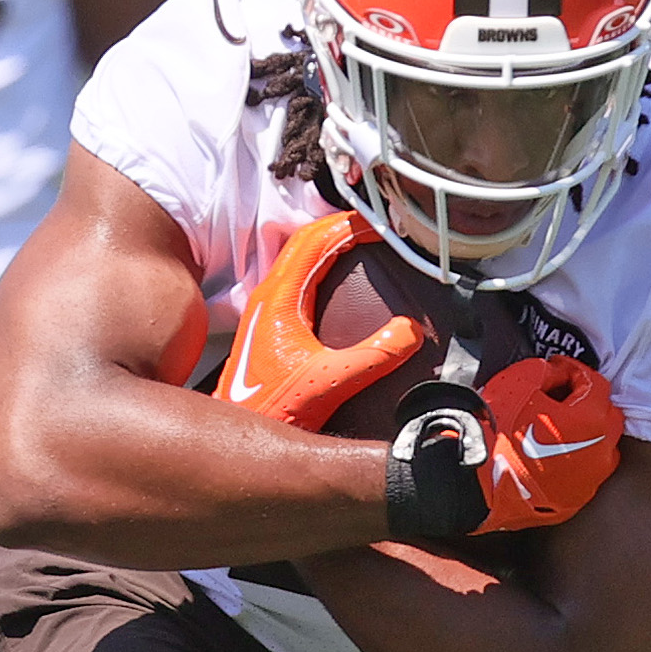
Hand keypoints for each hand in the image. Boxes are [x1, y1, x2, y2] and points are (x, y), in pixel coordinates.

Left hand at [215, 212, 422, 429]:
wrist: (240, 429)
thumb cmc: (274, 406)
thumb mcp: (331, 382)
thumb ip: (374, 356)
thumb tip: (410, 332)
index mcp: (279, 299)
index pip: (314, 240)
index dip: (348, 224)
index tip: (379, 222)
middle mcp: (267, 297)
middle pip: (303, 241)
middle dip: (340, 226)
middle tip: (374, 225)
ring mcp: (265, 309)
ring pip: (296, 257)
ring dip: (327, 243)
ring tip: (360, 241)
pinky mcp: (268, 324)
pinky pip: (296, 278)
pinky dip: (320, 265)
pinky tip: (337, 280)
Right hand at [473, 355, 622, 533]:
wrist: (472, 479)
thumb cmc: (496, 431)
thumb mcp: (518, 381)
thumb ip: (546, 370)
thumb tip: (557, 375)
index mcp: (592, 420)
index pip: (596, 384)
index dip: (574, 372)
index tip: (557, 369)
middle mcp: (600, 453)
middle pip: (607, 417)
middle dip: (587, 403)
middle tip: (560, 397)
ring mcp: (588, 482)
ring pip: (600, 449)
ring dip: (586, 435)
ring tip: (557, 429)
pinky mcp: (573, 502)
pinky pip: (582, 475)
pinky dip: (573, 462)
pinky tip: (549, 456)